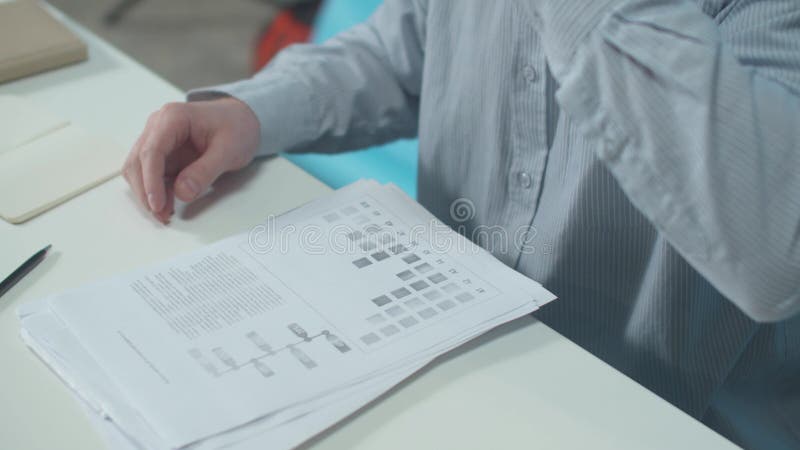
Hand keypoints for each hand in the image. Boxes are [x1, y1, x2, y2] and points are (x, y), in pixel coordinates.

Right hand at [123, 97, 259, 222]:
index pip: (152, 151)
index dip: (151, 180)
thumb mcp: (228, 150)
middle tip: (161, 214)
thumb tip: (182, 192)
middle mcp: (159, 126)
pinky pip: (151, 174)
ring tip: (164, 214)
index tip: (156, 203)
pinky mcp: (163, 153)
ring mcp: (158, 139)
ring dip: (147, 193)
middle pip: (138, 161)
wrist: (242, 119)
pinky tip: (167, 205)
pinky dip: (155, 191)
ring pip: (139, 169)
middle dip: (146, 191)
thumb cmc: (236, 127)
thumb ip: (205, 171)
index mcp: (173, 118)